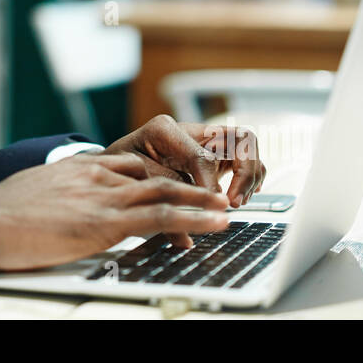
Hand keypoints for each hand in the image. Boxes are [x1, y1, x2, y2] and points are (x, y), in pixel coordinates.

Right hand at [0, 152, 229, 270]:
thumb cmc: (0, 214)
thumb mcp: (39, 195)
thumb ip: (63, 198)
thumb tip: (67, 214)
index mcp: (82, 168)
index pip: (135, 164)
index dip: (165, 176)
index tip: (184, 185)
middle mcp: (97, 174)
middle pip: (157, 171)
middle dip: (191, 182)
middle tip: (218, 193)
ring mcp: (101, 195)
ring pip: (166, 190)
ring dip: (203, 198)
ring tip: (229, 206)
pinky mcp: (102, 221)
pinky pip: (159, 216)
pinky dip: (194, 217)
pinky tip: (215, 222)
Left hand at [104, 114, 266, 207]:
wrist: (113, 167)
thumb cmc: (121, 173)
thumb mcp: (135, 187)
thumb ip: (162, 206)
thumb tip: (187, 232)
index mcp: (163, 130)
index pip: (201, 156)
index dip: (209, 185)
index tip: (210, 208)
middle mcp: (189, 130)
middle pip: (239, 138)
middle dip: (245, 171)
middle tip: (234, 202)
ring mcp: (204, 139)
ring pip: (247, 145)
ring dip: (250, 175)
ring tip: (238, 202)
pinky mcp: (213, 153)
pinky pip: (244, 158)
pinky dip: (250, 175)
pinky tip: (242, 195)